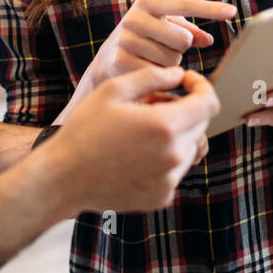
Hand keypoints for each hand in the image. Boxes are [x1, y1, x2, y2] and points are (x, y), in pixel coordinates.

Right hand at [45, 65, 219, 213]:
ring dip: (173, 135)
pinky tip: (135, 154)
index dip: (201, 86)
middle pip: (200, 125)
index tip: (186, 81)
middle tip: (151, 103)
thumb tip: (179, 75)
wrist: (63, 178)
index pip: (209, 103)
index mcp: (166, 126)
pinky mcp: (161, 197)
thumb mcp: (113, 90)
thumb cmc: (84, 131)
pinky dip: (163, 159)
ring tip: (140, 130)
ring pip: (189, 148)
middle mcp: (174, 156)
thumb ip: (153, 77)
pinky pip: (175, 171)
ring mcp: (169, 180)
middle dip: (183, 108)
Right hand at [64, 0, 236, 113]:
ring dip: (169, 64)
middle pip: (183, 38)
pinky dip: (158, 76)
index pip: (185, 3)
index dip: (210, 8)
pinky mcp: (121, 61)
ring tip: (151, 60)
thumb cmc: (144, 41)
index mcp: (148, 1)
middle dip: (180, 48)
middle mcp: (134, 17)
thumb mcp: (164, 28)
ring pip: (172, 59)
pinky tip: (145, 71)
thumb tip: (208, 38)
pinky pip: (159, 73)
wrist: (106, 64)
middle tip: (164, 48)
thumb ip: (188, 30)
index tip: (233, 11)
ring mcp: (126, 39)